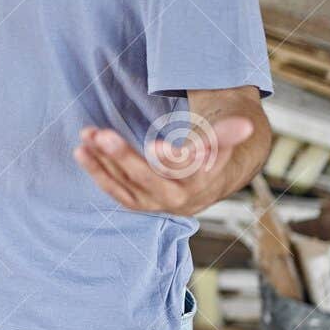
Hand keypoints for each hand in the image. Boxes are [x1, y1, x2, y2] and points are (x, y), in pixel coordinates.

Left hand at [72, 116, 256, 217]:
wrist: (214, 172)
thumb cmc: (218, 144)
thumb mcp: (226, 134)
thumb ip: (229, 131)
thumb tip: (246, 126)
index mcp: (204, 183)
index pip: (186, 173)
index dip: (172, 160)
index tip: (154, 147)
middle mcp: (181, 200)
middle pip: (150, 181)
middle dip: (125, 158)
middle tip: (102, 135)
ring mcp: (158, 204)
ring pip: (127, 187)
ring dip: (102, 162)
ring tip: (86, 136)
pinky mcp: (141, 202)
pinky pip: (117, 190)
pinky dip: (99, 171)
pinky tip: (83, 150)